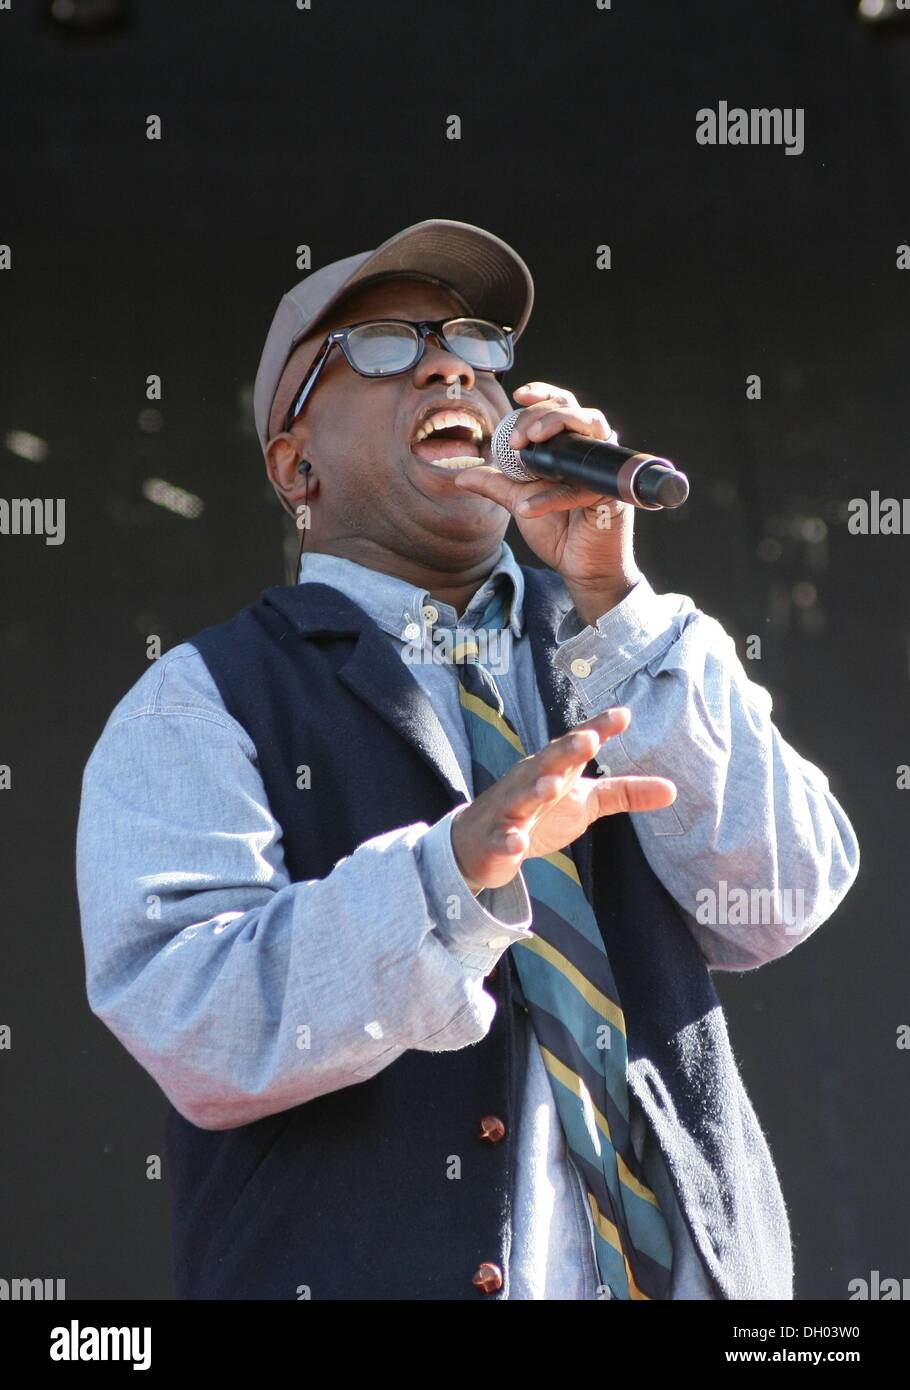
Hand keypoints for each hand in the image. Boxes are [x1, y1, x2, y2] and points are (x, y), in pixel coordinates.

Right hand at [450, 707, 675, 891]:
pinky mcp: (496, 839)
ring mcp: (510, 810)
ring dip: (536, 791)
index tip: (623, 715)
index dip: (598, 729)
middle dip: (566, 751)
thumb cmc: (539, 813)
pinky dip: (509, 839)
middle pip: (549, 762)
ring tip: (553, 786)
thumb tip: (673, 789)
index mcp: (554, 768)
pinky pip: (502, 839)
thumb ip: (626, 793)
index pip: (577, 745)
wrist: (481, 843)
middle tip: (588, 740)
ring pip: (522, 797)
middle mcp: (531, 781)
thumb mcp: (586, 802)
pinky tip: (518, 842)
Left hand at [452, 382, 639, 618]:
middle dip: (539, 415)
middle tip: (514, 438)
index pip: (562, 406)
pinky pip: (580, 486)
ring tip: (524, 447)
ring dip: (555, 428)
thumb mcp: (520, 501)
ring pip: (589, 429)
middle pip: (573, 410)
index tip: (518, 395)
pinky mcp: (610, 493)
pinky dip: (551, 496)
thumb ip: (495, 484)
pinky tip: (527, 507)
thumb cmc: (559, 530)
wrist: (580, 568)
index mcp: (570, 447)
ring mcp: (604, 469)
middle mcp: (591, 451)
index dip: (543, 395)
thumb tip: (460, 476)